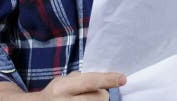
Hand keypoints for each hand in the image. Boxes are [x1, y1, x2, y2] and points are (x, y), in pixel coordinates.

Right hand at [0, 71, 125, 99]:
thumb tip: (105, 79)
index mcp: (62, 87)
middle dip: (103, 94)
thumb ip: (81, 79)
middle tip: (95, 93)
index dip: (108, 79)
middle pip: (100, 97)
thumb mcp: (63, 82)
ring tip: (86, 100)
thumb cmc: (53, 94)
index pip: (90, 81)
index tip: (123, 78)